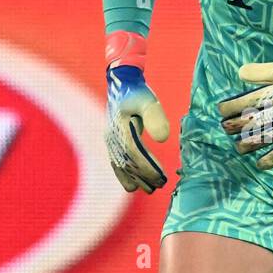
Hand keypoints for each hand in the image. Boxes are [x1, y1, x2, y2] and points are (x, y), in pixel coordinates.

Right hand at [105, 37, 169, 192]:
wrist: (121, 83)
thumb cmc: (137, 92)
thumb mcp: (149, 100)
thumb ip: (155, 117)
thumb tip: (163, 139)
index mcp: (120, 128)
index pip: (134, 154)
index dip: (147, 168)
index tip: (162, 178)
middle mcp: (112, 137)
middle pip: (127, 164)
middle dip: (144, 177)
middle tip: (161, 186)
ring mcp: (110, 140)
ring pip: (120, 166)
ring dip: (134, 179)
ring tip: (151, 189)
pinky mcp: (111, 142)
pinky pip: (115, 163)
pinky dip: (124, 176)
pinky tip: (133, 185)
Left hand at [218, 59, 272, 169]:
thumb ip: (261, 72)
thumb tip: (238, 73)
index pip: (245, 102)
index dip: (228, 108)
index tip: (221, 111)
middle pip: (251, 121)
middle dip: (234, 127)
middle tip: (225, 129)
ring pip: (263, 137)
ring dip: (247, 144)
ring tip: (238, 147)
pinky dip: (271, 159)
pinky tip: (259, 165)